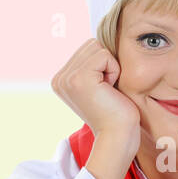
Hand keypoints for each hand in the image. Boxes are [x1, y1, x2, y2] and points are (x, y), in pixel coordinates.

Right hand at [51, 38, 142, 158]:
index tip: (102, 90)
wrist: (118, 136)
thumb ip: (91, 65)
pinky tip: (109, 90)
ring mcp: (67, 78)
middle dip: (106, 64)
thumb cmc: (115, 113)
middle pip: (91, 44)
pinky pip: (104, 55)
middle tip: (106, 90)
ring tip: (107, 90)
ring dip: (110, 67)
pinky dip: (114, 71)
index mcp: (61, 79)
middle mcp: (59, 78)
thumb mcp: (98, 85)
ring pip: (97, 47)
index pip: (87, 48)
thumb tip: (99, 42)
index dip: (103, 65)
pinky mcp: (79, 78)